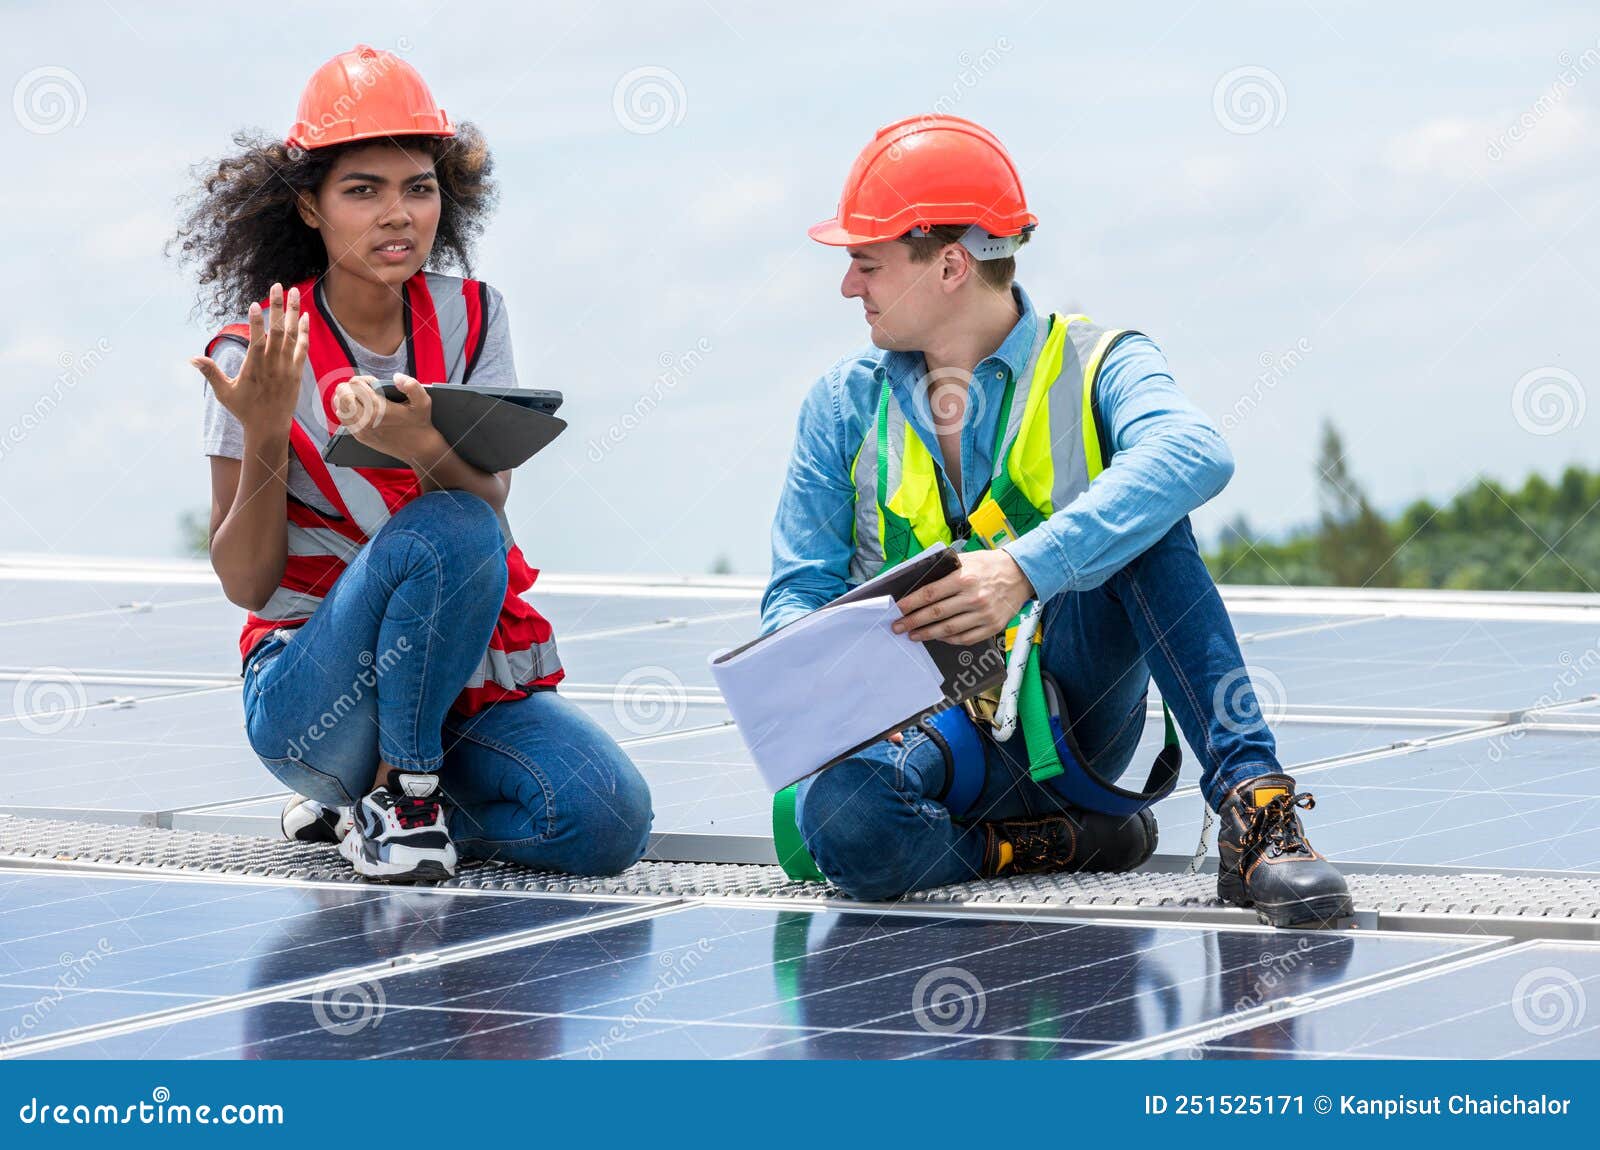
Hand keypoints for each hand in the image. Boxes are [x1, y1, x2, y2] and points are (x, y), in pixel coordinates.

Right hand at [189, 282, 307, 435]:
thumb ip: (211, 372)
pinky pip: (303, 348)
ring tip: (295, 292)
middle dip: (278, 307)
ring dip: (294, 313)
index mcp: (255, 369)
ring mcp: (288, 368)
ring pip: (293, 336)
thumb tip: (192, 358)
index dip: (257, 323)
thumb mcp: (224, 392)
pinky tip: (304, 316)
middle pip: (278, 332)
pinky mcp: (297, 372)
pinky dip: (304, 331)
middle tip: (277, 285)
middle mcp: (274, 366)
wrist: (270, 427)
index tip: (255, 304)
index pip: (258, 342)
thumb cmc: (244, 410)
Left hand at [331, 373, 436, 462]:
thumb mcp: (423, 401)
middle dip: (351, 387)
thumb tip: (396, 377)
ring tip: (359, 396)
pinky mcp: (359, 436)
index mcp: (378, 409)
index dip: (364, 379)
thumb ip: (412, 385)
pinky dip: (346, 409)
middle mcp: (365, 420)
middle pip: (343, 393)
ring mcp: (360, 429)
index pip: (355, 384)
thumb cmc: (420, 422)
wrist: (418, 449)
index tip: (375, 384)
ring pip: (339, 405)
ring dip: (347, 397)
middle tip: (364, 388)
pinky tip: (357, 408)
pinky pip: (342, 418)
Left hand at [891, 548, 1035, 644]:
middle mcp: (974, 597)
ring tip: (913, 635)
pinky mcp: (993, 626)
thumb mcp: (967, 559)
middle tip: (898, 627)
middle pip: (936, 614)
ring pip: (949, 629)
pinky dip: (949, 639)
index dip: (912, 603)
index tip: (898, 609)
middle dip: (913, 621)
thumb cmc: (990, 565)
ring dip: (928, 634)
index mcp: (965, 578)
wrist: (1022, 574)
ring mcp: (984, 614)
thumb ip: (944, 569)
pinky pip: (966, 638)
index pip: (931, 593)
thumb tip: (918, 580)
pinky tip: (937, 637)